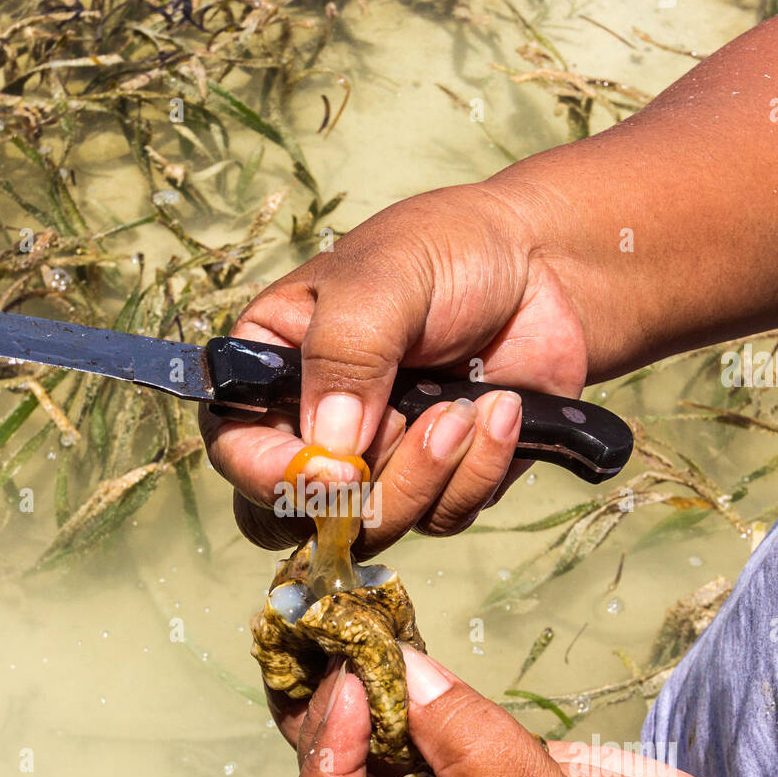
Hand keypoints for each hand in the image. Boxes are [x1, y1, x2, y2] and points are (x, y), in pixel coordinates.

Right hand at [200, 181, 588, 555]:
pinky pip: (443, 517)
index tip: (337, 471)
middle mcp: (312, 428)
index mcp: (272, 370)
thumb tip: (331, 444)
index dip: (273, 477)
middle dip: (359, 495)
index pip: (236, 450)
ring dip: (429, 471)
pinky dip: (478, 471)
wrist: (541, 267)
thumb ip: (345, 353)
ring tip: (465, 404)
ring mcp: (376, 462)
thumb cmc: (447, 251)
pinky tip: (500, 410)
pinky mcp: (437, 483)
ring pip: (377, 526)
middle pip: (296, 516)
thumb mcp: (382, 278)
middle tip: (407, 426)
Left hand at [286, 648, 763, 776]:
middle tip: (327, 636)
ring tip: (346, 621)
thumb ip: (473, 753)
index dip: (328, 772)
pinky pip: (437, 727)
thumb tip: (402, 672)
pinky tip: (395, 639)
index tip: (345, 695)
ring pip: (385, 749)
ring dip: (368, 689)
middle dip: (332, 716)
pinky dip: (417, 686)